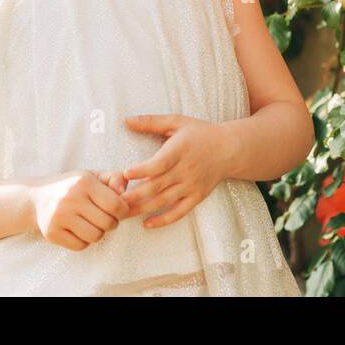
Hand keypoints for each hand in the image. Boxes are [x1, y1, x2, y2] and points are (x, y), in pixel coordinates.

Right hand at [29, 170, 131, 250]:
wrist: (37, 197)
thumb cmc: (73, 187)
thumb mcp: (93, 176)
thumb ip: (114, 178)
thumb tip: (125, 191)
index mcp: (84, 182)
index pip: (116, 205)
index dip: (122, 212)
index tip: (117, 211)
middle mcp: (71, 198)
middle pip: (107, 223)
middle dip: (111, 223)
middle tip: (103, 218)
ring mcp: (59, 216)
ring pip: (95, 236)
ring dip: (97, 233)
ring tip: (91, 224)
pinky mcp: (51, 232)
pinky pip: (80, 245)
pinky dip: (83, 241)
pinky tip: (77, 230)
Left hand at [119, 114, 234, 228]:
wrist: (229, 149)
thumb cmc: (200, 133)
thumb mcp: (177, 121)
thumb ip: (151, 122)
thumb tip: (126, 120)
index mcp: (179, 151)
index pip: (159, 163)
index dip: (142, 170)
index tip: (125, 173)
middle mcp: (185, 171)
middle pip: (158, 186)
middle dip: (135, 195)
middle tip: (115, 200)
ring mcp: (191, 186)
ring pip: (164, 201)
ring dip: (143, 208)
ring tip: (124, 213)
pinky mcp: (196, 197)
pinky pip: (179, 212)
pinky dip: (163, 220)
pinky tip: (147, 224)